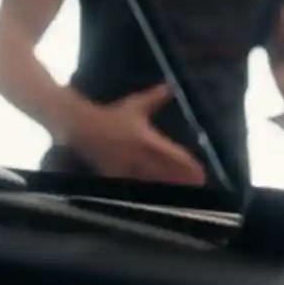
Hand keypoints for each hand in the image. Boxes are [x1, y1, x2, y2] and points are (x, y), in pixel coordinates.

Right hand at [65, 83, 206, 186]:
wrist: (81, 126)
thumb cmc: (111, 115)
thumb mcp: (135, 105)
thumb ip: (155, 97)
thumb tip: (171, 86)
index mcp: (147, 139)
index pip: (173, 155)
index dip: (189, 166)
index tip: (202, 173)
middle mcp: (139, 156)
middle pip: (166, 174)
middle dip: (183, 181)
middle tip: (199, 187)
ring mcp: (127, 169)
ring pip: (152, 183)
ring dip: (168, 189)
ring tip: (184, 195)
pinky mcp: (116, 176)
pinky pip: (135, 188)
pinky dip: (147, 193)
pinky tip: (157, 198)